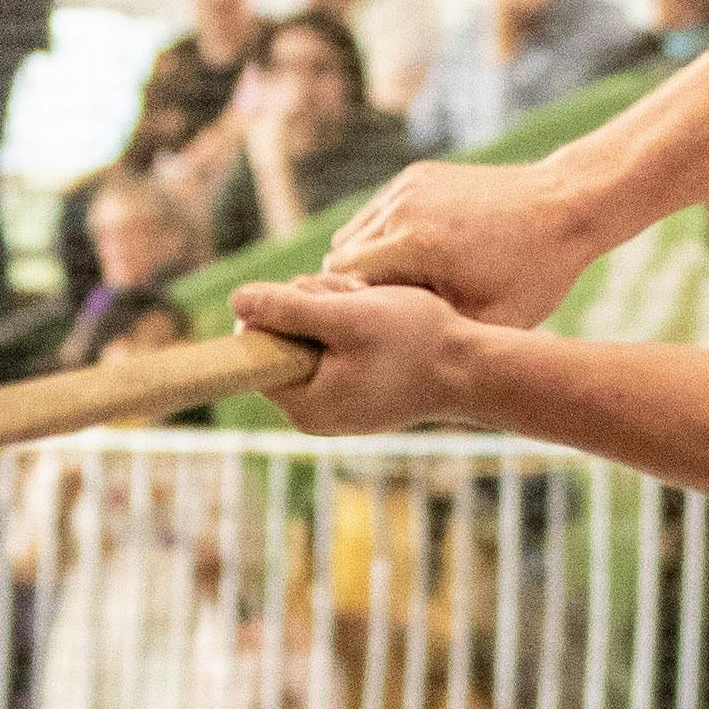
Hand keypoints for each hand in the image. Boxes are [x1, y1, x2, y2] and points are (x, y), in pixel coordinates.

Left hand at [230, 274, 478, 436]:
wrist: (474, 369)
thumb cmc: (414, 343)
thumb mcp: (346, 317)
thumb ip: (288, 311)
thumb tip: (234, 302)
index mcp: (303, 405)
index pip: (256, 350)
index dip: (278, 311)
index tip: (317, 297)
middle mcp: (315, 411)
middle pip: (282, 340)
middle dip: (311, 306)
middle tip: (351, 297)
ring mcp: (338, 401)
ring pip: (311, 336)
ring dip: (334, 307)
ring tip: (371, 304)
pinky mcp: (358, 389)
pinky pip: (336, 348)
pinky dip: (352, 324)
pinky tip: (381, 318)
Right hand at [313, 154, 609, 329]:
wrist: (564, 207)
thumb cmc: (531, 274)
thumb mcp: (486, 320)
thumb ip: (427, 330)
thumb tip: (378, 342)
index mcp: (412, 246)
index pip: (338, 280)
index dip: (347, 308)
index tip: (369, 330)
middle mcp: (401, 209)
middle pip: (340, 256)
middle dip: (352, 286)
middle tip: (382, 315)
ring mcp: (407, 187)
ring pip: (354, 232)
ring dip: (366, 260)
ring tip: (399, 290)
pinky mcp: (416, 175)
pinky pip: (378, 212)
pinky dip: (385, 235)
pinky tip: (415, 259)